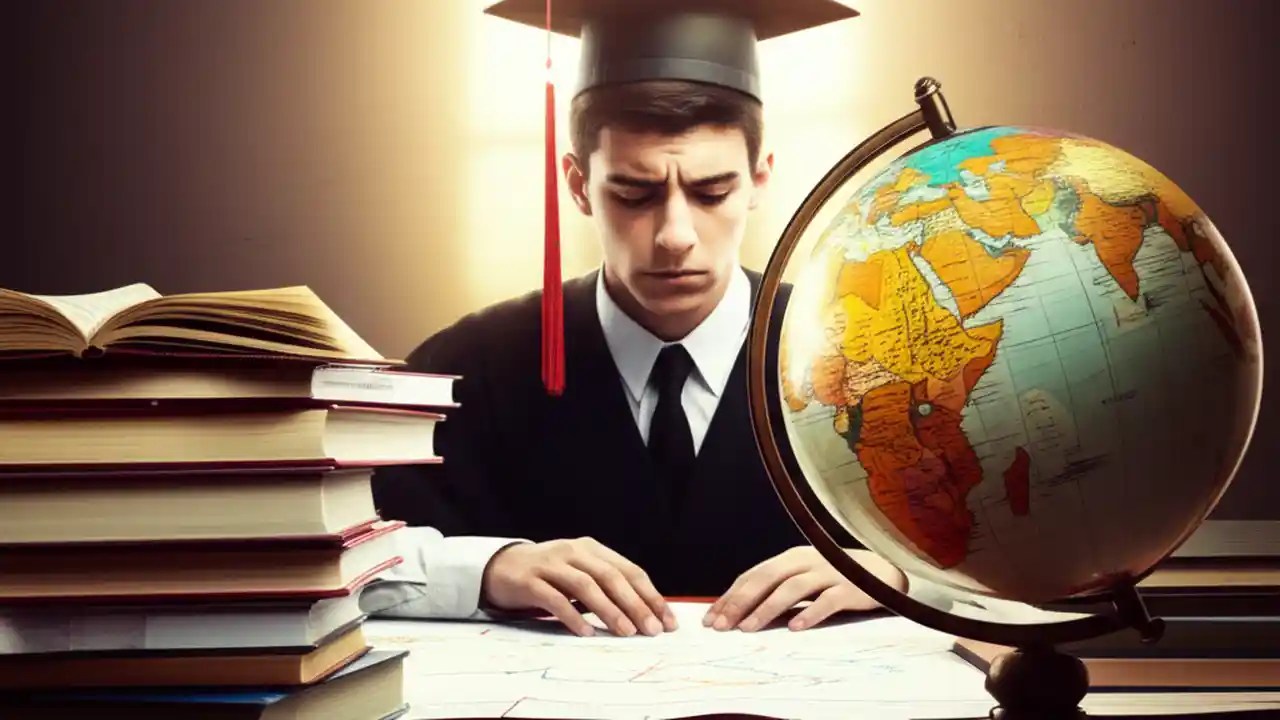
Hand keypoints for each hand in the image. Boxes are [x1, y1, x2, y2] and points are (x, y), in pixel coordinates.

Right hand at [481, 537, 677, 637]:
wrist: (500, 567)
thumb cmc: (548, 575)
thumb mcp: (579, 572)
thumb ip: (605, 586)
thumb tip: (643, 614)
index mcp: (591, 549)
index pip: (629, 571)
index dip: (650, 595)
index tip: (667, 620)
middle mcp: (573, 552)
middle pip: (611, 577)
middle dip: (635, 604)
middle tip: (652, 630)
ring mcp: (550, 564)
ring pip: (586, 586)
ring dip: (609, 610)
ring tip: (626, 632)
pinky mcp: (530, 581)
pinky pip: (555, 598)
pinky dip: (572, 615)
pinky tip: (586, 631)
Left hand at [702, 547, 905, 632]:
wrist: (883, 572)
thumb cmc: (834, 577)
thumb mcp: (803, 577)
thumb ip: (777, 588)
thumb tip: (740, 610)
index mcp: (790, 558)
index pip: (753, 575)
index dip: (731, 596)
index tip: (711, 618)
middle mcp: (805, 561)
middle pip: (766, 578)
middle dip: (741, 602)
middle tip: (722, 626)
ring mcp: (828, 573)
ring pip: (792, 588)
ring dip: (767, 608)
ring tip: (749, 629)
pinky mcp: (850, 588)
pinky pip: (827, 601)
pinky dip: (810, 613)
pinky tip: (795, 628)